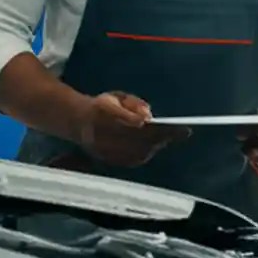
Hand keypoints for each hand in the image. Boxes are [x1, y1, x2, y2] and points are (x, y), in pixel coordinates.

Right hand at [72, 92, 189, 166]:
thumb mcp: (117, 97)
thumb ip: (133, 104)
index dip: (136, 119)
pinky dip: (145, 154)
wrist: (78, 123)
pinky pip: (129, 160)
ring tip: (170, 137)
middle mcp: (98, 131)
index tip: (156, 121)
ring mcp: (101, 148)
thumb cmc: (103, 107)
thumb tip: (148, 116)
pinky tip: (156, 146)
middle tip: (179, 131)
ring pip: (132, 151)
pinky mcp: (106, 160)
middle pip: (131, 136)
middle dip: (156, 135)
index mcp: (99, 111)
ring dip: (154, 145)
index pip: (118, 116)